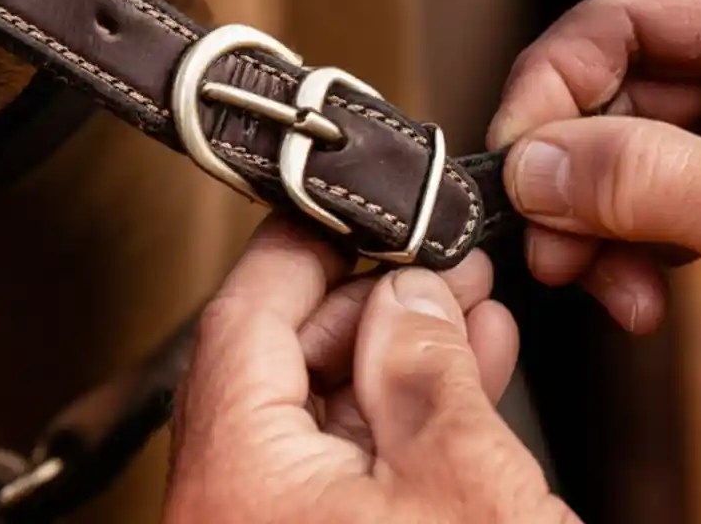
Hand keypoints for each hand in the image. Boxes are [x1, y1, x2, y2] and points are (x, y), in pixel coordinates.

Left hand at [163, 218, 575, 523]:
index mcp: (239, 482)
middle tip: (434, 262)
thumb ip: (426, 370)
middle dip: (370, 304)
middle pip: (284, 366)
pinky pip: (351, 470)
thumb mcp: (459, 482)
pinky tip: (465, 377)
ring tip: (466, 309)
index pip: (241, 321)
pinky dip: (406, 420)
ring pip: (327, 418)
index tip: (337, 206)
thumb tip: (409, 294)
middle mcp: (234, 514)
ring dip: (400, 357)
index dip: (298, 248)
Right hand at [489, 0, 700, 426]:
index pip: (635, 16)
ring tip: (600, 285)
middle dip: (580, 169)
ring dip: (605, 218)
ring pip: (643, 148)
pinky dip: (642, 243)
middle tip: (548, 242)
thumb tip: (527, 165)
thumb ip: (633, 179)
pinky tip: (639, 295)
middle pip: (631, 86)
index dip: (557, 83)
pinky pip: (674, 193)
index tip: (515, 159)